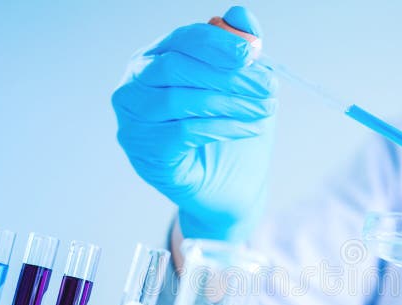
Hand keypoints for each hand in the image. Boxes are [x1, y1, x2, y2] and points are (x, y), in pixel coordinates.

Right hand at [112, 6, 277, 240]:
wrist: (229, 189)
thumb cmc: (231, 133)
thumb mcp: (243, 87)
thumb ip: (239, 50)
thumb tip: (240, 16)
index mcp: (153, 62)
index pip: (180, 41)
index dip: (217, 43)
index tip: (253, 53)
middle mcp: (133, 89)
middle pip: (175, 68)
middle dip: (228, 75)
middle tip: (268, 86)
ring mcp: (134, 123)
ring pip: (179, 100)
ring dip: (231, 102)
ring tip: (265, 109)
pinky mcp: (145, 155)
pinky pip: (182, 133)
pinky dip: (222, 127)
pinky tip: (250, 128)